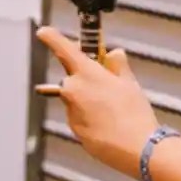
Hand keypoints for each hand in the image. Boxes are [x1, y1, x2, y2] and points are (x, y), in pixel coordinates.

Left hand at [36, 26, 159, 177]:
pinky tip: (108, 122)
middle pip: (73, 76)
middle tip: (106, 82)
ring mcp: (71, 111)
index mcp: (86, 73)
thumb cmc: (134, 113)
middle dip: (85, 76)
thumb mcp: (129, 82)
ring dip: (88, 98)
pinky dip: (90, 115)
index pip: (63, 49)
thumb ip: (117, 65)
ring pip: (76, 98)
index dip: (51, 37)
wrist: (137, 149)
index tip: (43, 32)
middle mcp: (73, 90)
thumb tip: (114, 54)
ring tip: (113, 108)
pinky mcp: (74, 129)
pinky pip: (79, 115)